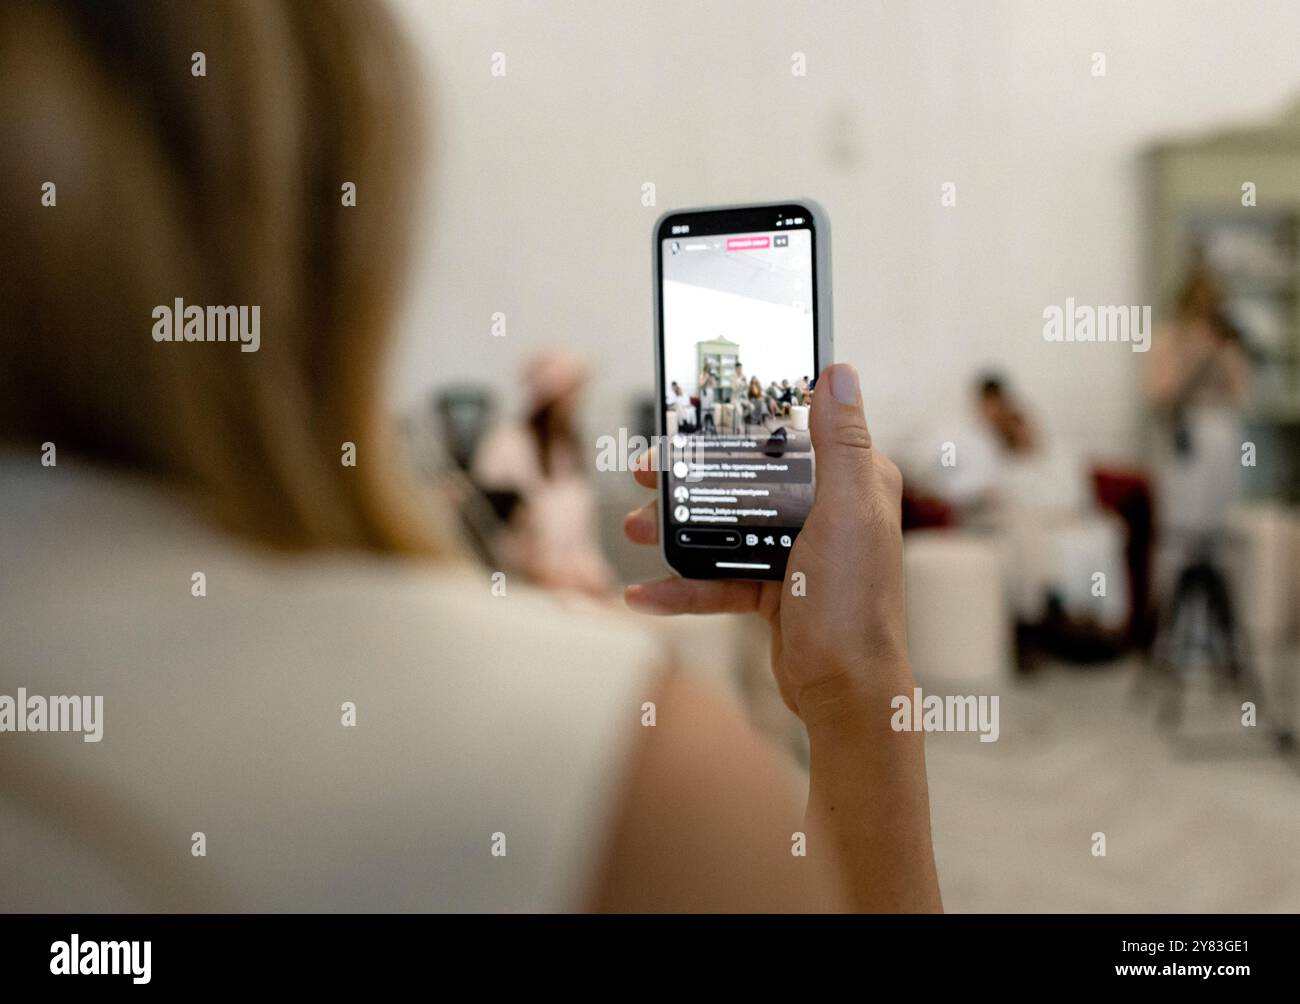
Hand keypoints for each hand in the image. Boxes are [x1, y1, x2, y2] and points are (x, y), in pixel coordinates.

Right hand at [624, 363, 910, 728]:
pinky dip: (682, 586)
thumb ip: (840, 444)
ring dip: (678, 528)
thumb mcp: (847, 514)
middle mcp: (828, 511)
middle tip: (646, 470)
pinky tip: (644, 593)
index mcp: (853, 482)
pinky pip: (720, 579)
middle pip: (749, 477)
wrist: (844, 695)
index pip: (795, 431)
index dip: (746, 417)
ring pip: (727, 525)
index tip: (699, 410)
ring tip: (634, 526)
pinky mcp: (775, 590)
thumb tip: (841, 372)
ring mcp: (799, 552)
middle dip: (693, 476)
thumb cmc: (855, 606)